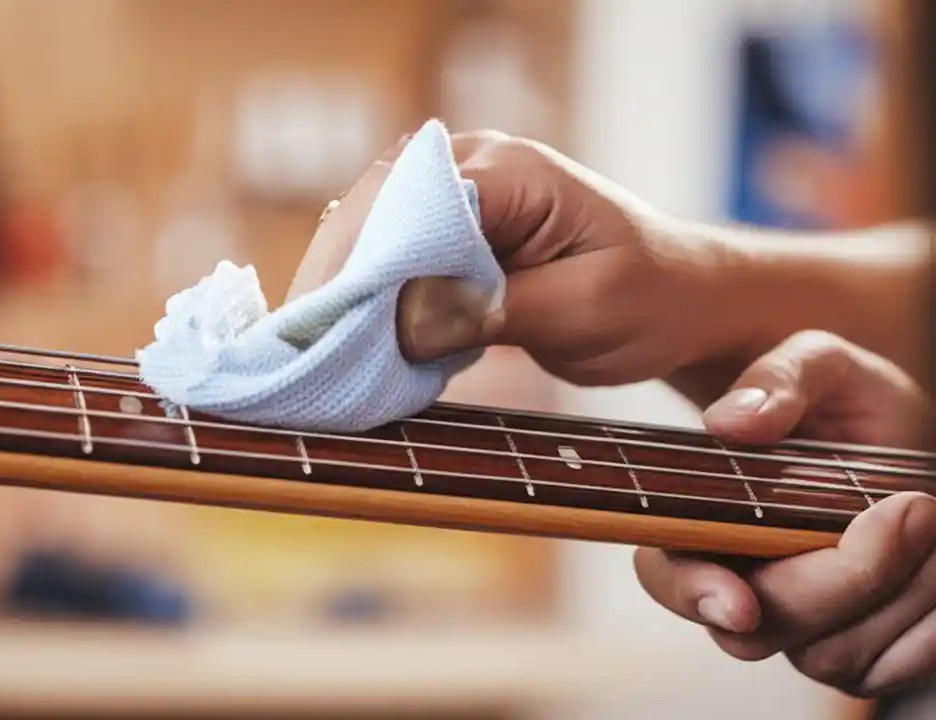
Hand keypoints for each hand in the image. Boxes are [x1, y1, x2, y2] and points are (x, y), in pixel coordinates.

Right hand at [288, 130, 739, 386]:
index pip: (411, 203)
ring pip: (373, 234)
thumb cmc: (651, 298)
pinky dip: (371, 300)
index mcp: (513, 170)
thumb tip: (400, 324)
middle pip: (375, 210)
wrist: (683, 299)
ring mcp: (462, 198)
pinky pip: (395, 259)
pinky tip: (348, 340)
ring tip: (308, 347)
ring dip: (345, 290)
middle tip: (295, 343)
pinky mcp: (456, 235)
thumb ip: (494, 309)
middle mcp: (477, 167)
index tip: (320, 320)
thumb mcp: (582, 311)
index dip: (358, 260)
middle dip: (335, 275)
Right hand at [634, 331, 932, 696]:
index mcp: (700, 516)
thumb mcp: (822, 364)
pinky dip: (925, 631)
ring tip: (929, 518)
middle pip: (760, 629)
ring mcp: (796, 624)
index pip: (668, 573)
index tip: (742, 603)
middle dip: (845, 578)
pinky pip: (885, 670)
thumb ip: (778, 378)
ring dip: (899, 594)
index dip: (695, 594)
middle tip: (910, 508)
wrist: (901, 436)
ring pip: (829, 656)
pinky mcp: (854, 648)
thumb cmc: (848, 399)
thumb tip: (730, 423)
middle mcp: (738, 580)